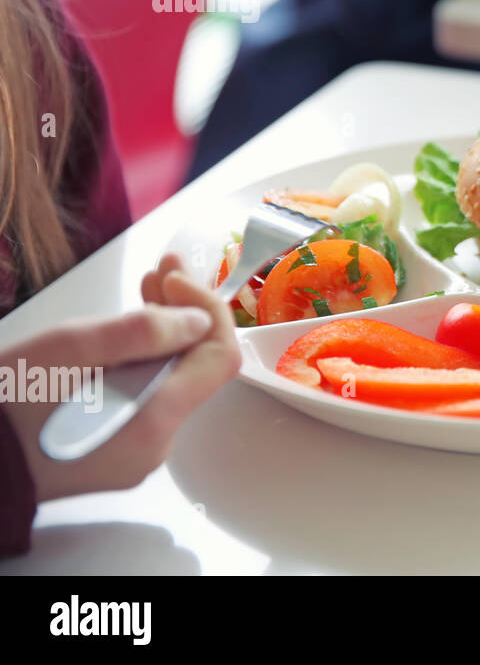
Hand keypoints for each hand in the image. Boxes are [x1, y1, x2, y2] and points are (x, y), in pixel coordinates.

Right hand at [2, 253, 238, 501]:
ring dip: (163, 329)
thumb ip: (141, 333)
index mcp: (154, 421)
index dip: (208, 310)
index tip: (174, 279)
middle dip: (185, 310)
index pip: (220, 359)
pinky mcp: (113, 452)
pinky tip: (123, 329)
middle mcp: (156, 444)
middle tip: (162, 265)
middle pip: (194, 366)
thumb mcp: (69, 351)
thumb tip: (200, 320)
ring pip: (168, 379)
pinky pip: (144, 398)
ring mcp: (135, 453)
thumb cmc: (7, 401)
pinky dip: (141, 358)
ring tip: (147, 283)